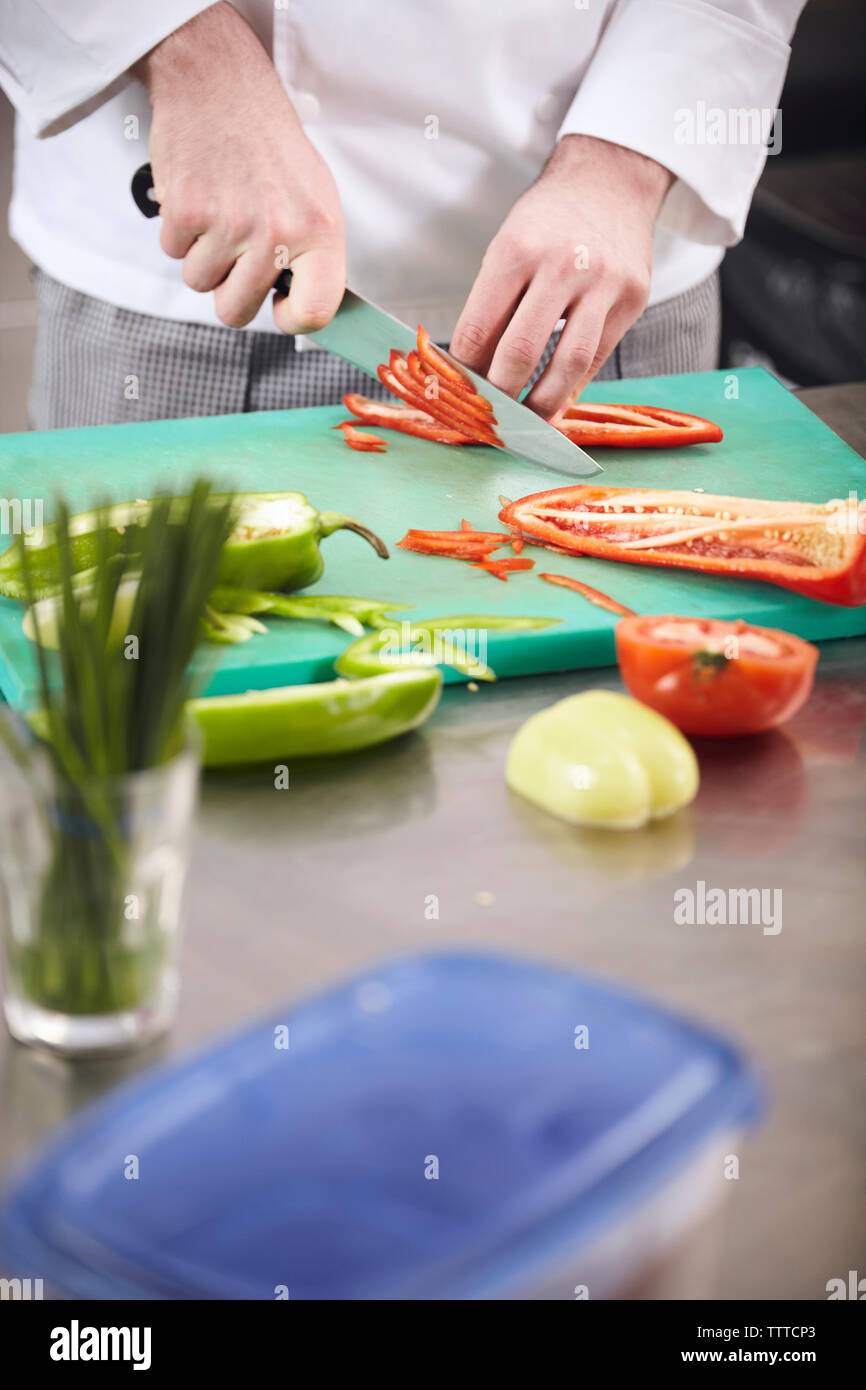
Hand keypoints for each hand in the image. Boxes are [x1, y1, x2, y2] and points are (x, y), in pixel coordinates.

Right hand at [134, 2, 344, 332]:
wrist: (219, 84)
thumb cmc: (270, 144)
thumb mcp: (315, 195)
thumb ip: (314, 254)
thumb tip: (304, 306)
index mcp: (319, 231)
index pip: (315, 312)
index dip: (292, 320)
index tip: (280, 308)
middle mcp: (276, 233)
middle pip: (236, 312)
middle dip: (229, 292)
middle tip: (235, 255)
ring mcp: (229, 225)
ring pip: (199, 283)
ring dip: (202, 257)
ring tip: (218, 212)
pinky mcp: (186, 212)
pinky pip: (173, 254)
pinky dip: (179, 232)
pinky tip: (198, 196)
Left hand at [450, 135, 672, 418]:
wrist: (609, 180)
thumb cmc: (546, 221)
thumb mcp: (508, 246)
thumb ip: (491, 307)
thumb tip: (471, 374)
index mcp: (515, 250)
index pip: (477, 330)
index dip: (463, 373)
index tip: (458, 395)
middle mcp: (561, 264)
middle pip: (521, 353)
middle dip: (499, 396)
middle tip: (489, 416)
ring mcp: (602, 282)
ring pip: (567, 364)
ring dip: (540, 404)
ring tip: (524, 424)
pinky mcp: (632, 298)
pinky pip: (598, 359)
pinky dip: (572, 389)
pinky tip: (554, 404)